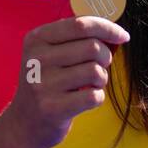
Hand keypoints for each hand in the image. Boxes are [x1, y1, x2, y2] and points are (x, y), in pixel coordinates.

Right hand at [3, 15, 130, 147]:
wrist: (25, 122)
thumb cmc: (47, 82)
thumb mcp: (48, 53)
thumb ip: (75, 38)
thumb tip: (115, 32)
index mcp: (36, 39)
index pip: (80, 24)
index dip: (108, 28)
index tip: (122, 36)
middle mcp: (37, 58)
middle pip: (92, 47)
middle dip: (105, 57)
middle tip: (97, 67)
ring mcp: (43, 84)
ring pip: (95, 71)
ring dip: (100, 79)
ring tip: (88, 85)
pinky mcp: (53, 108)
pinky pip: (94, 96)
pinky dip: (97, 97)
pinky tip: (84, 100)